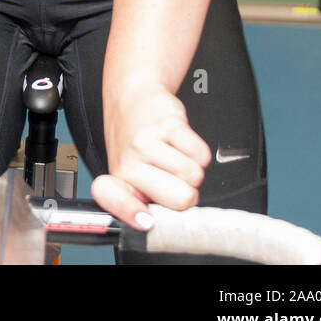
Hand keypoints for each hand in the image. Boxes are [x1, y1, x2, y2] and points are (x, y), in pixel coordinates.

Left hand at [91, 80, 210, 229]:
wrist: (131, 97)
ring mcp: (146, 143)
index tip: (145, 220)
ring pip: (195, 177)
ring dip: (190, 167)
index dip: (134, 214)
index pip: (119, 204)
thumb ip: (141, 201)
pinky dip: (197, 152)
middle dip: (185, 190)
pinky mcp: (167, 125)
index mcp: (119, 182)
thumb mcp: (130, 173)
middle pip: (182, 200)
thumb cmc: (134, 140)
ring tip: (171, 154)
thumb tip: (151, 223)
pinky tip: (178, 142)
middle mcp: (129, 164)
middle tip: (169, 173)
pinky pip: (201, 155)